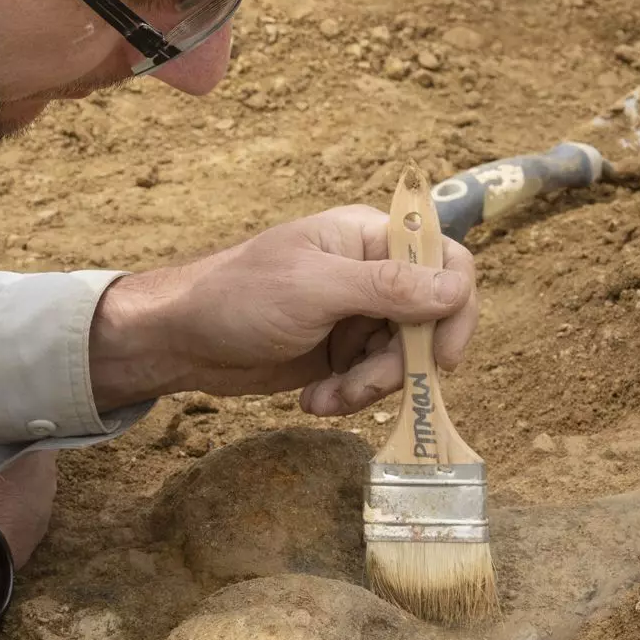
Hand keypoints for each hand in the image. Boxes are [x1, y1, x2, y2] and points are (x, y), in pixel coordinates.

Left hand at [86, 205, 477, 416]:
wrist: (181, 340)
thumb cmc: (239, 297)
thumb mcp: (315, 289)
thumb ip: (388, 288)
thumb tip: (458, 289)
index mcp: (370, 237)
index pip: (446, 261)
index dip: (456, 309)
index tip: (441, 357)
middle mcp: (373, 273)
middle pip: (429, 322)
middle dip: (400, 363)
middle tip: (363, 387)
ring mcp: (358, 315)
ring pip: (403, 359)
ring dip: (369, 386)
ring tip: (325, 398)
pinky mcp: (341, 352)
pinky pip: (373, 380)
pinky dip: (350, 396)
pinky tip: (314, 401)